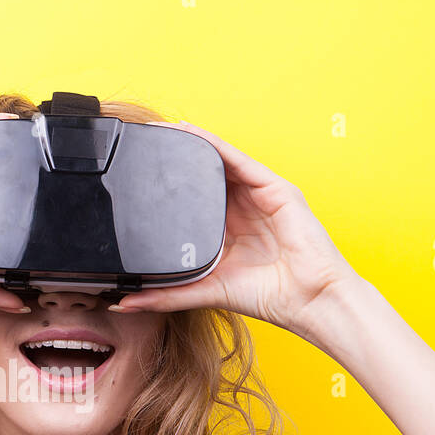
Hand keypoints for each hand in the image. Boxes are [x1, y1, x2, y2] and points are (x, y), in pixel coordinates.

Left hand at [107, 121, 360, 334]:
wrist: (309, 299)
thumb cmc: (269, 297)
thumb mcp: (205, 291)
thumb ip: (166, 295)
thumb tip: (126, 302)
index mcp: (227, 231)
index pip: (193, 202)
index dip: (168, 189)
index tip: (136, 179)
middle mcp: (243, 209)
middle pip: (204, 177)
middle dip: (176, 163)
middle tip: (142, 147)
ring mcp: (260, 195)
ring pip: (219, 162)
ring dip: (190, 146)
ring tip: (160, 132)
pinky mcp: (274, 188)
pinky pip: (238, 160)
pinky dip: (213, 145)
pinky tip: (189, 132)